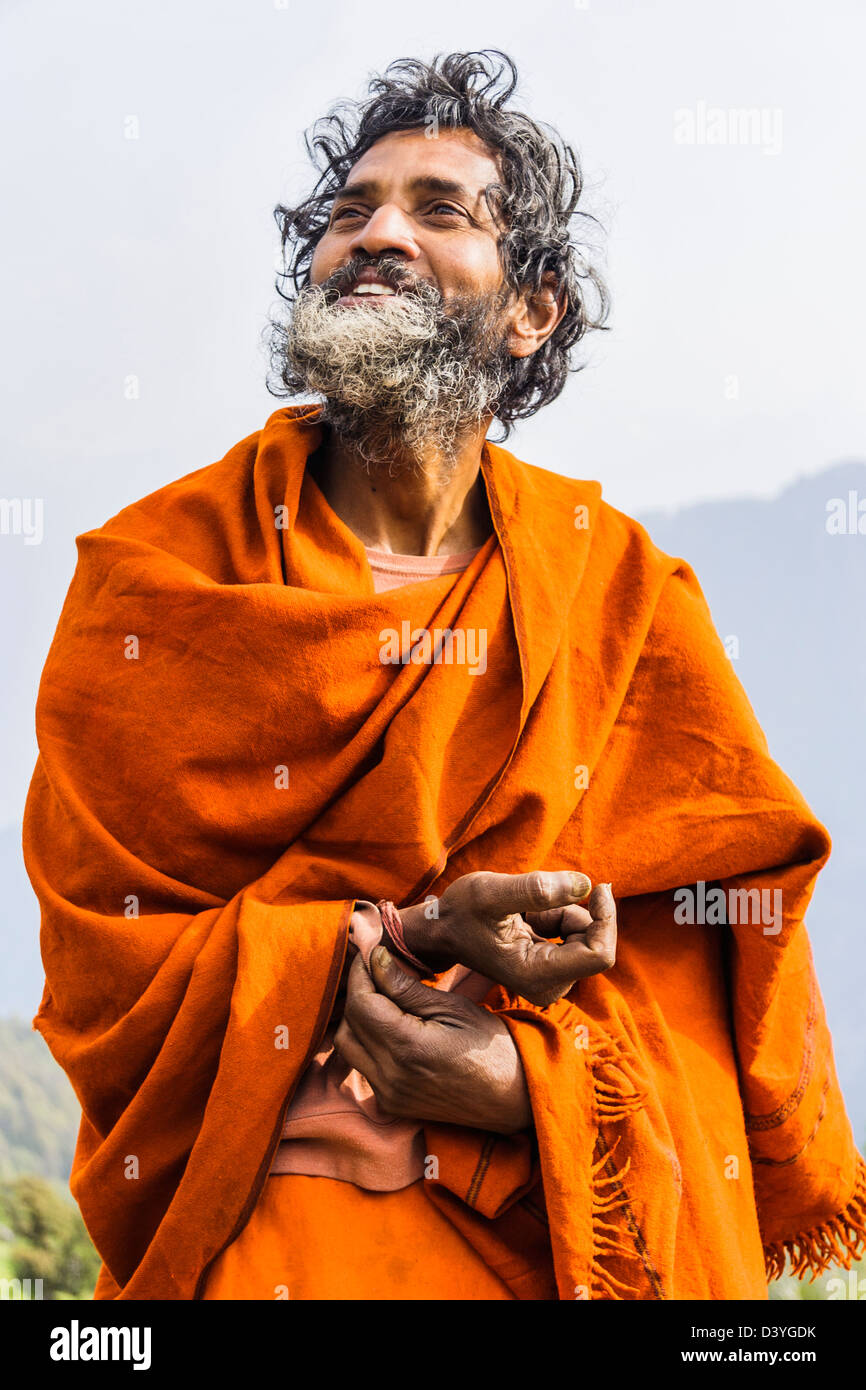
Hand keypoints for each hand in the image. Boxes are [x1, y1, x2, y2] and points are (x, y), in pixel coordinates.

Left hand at [333, 947, 532, 1133]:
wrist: (513, 1095)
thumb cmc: (491, 1046)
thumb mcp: (452, 1007)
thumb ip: (406, 987)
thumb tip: (374, 959)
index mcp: (409, 1049)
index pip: (361, 1004)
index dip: (360, 974)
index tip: (370, 954)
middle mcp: (391, 1077)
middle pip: (348, 1025)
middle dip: (358, 992)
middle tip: (378, 971)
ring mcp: (389, 1095)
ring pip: (348, 1047)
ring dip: (358, 1018)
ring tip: (383, 997)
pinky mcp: (392, 1104)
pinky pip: (363, 1066)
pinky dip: (368, 1041)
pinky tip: (391, 1025)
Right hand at [399, 874, 616, 1007]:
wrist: (442, 931)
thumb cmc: (461, 912)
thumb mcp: (492, 892)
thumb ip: (537, 889)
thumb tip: (586, 884)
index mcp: (536, 974)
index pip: (599, 955)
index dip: (607, 919)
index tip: (600, 886)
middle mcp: (547, 986)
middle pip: (596, 945)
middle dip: (577, 912)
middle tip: (543, 894)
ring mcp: (549, 980)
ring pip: (585, 937)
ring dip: (563, 914)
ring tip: (524, 911)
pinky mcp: (550, 970)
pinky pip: (574, 937)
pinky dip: (557, 919)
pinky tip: (527, 918)